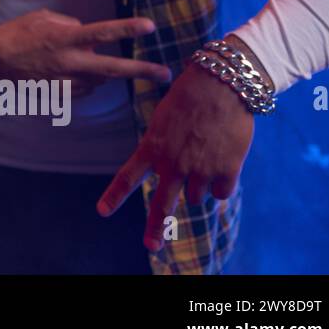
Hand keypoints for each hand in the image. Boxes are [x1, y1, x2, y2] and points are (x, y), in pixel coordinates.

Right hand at [0, 9, 169, 97]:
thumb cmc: (16, 34)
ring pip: (99, 79)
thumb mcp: (42, 17)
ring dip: (102, 71)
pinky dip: (86, 80)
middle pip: (113, 68)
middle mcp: (69, 61)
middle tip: (165, 74)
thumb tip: (84, 30)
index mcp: (65, 38)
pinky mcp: (59, 95)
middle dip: (142, 71)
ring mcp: (65, 81)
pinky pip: (84, 89)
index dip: (127, 29)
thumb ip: (68, 23)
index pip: (103, 33)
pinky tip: (74, 72)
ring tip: (85, 61)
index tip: (150, 26)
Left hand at [96, 56, 254, 251]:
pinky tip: (224, 162)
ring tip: (204, 157)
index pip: (127, 177)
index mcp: (152, 147)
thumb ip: (163, 147)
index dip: (114, 196)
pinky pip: (221, 193)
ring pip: (195, 197)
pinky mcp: (226, 171)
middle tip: (150, 244)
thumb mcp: (164, 118)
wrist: (222, 83)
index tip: (102, 211)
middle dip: (156, 227)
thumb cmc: (190, 94)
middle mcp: (173, 163)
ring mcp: (199, 169)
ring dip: (198, 187)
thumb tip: (171, 172)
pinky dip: (222, 183)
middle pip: (162, 204)